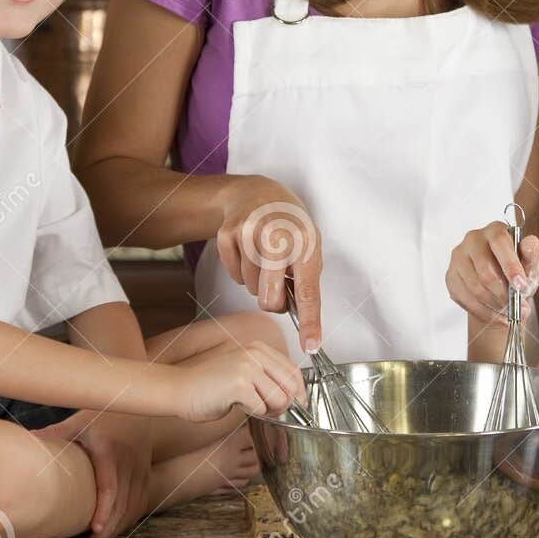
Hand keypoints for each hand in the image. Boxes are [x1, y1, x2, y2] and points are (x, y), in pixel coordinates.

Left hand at [33, 410, 151, 537]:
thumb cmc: (101, 419)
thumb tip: (24, 442)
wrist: (135, 412)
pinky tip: (112, 529)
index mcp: (110, 450)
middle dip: (109, 527)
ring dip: (118, 527)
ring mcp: (142, 470)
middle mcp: (130, 462)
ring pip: (134, 506)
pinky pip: (141, 504)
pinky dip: (127, 520)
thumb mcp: (78, 423)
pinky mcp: (146, 477)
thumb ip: (55, 435)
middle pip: (123, 502)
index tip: (94, 528)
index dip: (104, 509)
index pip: (110, 485)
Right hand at [172, 341, 305, 423]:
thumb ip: (267, 378)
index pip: (294, 371)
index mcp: (259, 348)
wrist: (180, 390)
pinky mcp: (239, 384)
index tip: (297, 405)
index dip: (298, 392)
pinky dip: (253, 414)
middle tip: (268, 411)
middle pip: (291, 386)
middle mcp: (256, 354)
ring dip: (268, 411)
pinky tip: (237, 406)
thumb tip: (294, 396)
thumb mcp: (244, 373)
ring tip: (250, 406)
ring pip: (279, 399)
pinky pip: (261, 408)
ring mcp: (247, 367)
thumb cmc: (210, 387)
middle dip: (285, 405)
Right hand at [215, 176, 322, 351]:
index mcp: (305, 241)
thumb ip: (306, 277)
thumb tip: (301, 317)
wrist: (256, 192)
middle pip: (269, 298)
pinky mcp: (227, 234)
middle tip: (278, 285)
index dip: (310, 322)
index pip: (308, 291)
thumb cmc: (288, 222)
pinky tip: (249, 251)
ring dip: (258, 281)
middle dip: (273, 301)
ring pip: (250, 288)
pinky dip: (242, 271)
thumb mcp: (308, 243)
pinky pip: (234, 276)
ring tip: (265, 257)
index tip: (311, 345)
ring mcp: (249, 234)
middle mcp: (277, 236)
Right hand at [446, 219, 538, 324]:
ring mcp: (458, 257)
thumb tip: (531, 243)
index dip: (510, 265)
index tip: (521, 285)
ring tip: (509, 312)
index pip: (499, 242)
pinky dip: (484, 312)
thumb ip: (531, 254)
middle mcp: (473, 239)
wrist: (499, 285)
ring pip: (476, 288)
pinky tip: (497, 315)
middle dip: (504, 293)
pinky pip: (466, 299)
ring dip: (495, 305)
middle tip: (516, 305)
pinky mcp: (451, 276)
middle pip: (485, 271)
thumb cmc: (515, 270)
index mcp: (495, 230)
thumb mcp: (529, 264)